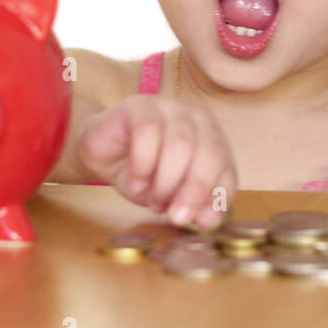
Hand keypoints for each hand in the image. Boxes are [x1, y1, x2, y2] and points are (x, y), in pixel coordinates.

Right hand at [77, 95, 236, 228]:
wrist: (101, 153)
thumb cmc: (142, 173)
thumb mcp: (169, 196)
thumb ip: (191, 205)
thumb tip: (207, 221)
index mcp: (213, 139)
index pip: (226, 168)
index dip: (216, 196)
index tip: (201, 222)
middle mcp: (197, 118)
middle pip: (209, 153)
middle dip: (195, 190)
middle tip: (177, 217)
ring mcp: (170, 107)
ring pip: (180, 144)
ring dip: (166, 180)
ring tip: (152, 200)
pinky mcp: (140, 106)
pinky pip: (148, 133)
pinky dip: (144, 165)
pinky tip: (136, 183)